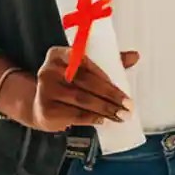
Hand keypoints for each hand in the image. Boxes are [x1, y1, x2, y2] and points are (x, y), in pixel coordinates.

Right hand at [21, 47, 137, 132]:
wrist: (39, 105)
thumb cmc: (68, 84)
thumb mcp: (84, 69)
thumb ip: (108, 62)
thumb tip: (135, 56)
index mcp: (60, 54)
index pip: (86, 62)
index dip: (106, 77)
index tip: (125, 90)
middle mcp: (49, 70)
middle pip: (86, 82)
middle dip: (111, 96)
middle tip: (128, 106)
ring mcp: (45, 91)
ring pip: (82, 99)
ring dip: (105, 109)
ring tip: (121, 115)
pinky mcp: (46, 110)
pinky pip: (75, 114)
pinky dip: (92, 117)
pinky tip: (104, 119)